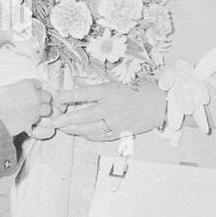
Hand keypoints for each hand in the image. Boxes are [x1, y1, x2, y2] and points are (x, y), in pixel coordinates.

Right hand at [0, 79, 52, 136]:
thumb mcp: (6, 89)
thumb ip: (18, 88)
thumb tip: (19, 91)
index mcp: (28, 85)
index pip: (39, 83)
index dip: (35, 87)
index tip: (32, 90)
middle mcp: (35, 96)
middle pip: (47, 96)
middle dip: (43, 98)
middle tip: (35, 100)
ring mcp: (36, 109)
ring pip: (48, 109)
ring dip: (43, 109)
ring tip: (35, 110)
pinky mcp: (34, 121)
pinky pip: (41, 118)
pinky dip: (37, 117)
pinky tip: (29, 117)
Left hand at [52, 80, 167, 140]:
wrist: (161, 105)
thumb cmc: (140, 90)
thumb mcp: (117, 81)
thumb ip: (94, 81)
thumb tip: (77, 80)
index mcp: (111, 91)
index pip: (86, 93)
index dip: (70, 95)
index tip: (58, 97)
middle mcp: (112, 107)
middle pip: (86, 115)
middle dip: (68, 119)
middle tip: (54, 121)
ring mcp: (116, 122)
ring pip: (91, 129)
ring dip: (75, 130)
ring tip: (63, 129)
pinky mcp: (121, 132)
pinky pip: (101, 136)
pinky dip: (89, 136)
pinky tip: (79, 134)